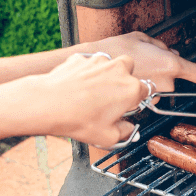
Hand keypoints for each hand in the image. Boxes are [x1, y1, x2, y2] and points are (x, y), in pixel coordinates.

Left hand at [30, 52, 145, 146]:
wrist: (49, 104)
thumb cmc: (78, 119)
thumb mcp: (108, 137)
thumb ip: (124, 132)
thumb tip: (127, 129)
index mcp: (131, 89)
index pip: (146, 90)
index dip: (137, 99)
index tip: (129, 107)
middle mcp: (118, 70)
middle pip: (130, 69)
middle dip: (124, 80)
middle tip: (113, 97)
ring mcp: (99, 61)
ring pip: (110, 62)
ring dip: (106, 73)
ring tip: (94, 92)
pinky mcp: (82, 58)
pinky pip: (89, 63)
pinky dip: (86, 71)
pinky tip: (78, 86)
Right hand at [88, 32, 195, 90]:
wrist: (94, 68)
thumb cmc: (115, 51)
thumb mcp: (142, 38)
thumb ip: (161, 46)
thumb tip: (168, 51)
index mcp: (171, 64)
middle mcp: (166, 83)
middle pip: (172, 77)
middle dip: (162, 69)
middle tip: (143, 60)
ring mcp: (153, 95)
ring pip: (158, 86)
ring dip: (149, 78)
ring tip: (131, 69)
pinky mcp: (141, 103)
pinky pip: (145, 94)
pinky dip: (139, 87)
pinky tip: (126, 79)